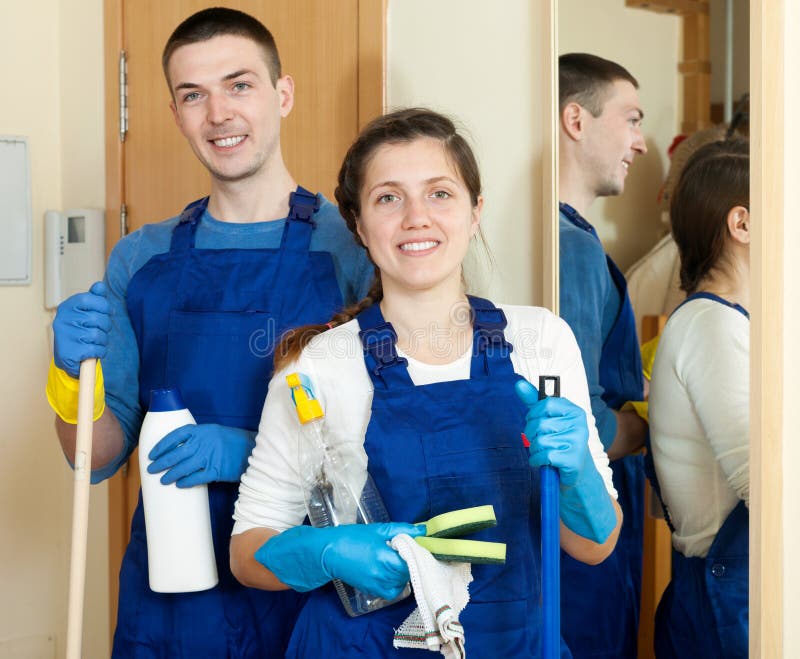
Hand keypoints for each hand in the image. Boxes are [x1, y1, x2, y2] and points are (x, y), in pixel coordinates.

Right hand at [53, 281, 110, 377]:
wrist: (67, 357)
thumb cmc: (79, 332)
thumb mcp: (85, 313)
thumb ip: (94, 299)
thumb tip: (100, 286)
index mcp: (67, 307)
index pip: (90, 299)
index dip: (104, 305)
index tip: (106, 312)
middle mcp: (62, 320)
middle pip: (98, 318)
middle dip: (105, 326)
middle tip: (100, 330)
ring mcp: (64, 337)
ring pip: (98, 335)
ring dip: (102, 341)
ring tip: (95, 342)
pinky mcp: (68, 353)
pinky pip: (96, 350)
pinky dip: (100, 352)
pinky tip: (93, 352)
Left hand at [147, 423, 255, 486]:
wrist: (253, 450)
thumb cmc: (234, 441)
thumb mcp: (216, 432)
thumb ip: (200, 437)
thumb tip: (181, 447)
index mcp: (203, 431)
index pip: (176, 436)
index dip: (162, 445)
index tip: (152, 453)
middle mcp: (204, 443)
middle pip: (176, 453)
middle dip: (161, 462)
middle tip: (151, 469)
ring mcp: (210, 457)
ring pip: (183, 467)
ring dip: (170, 474)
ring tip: (163, 480)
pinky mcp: (216, 470)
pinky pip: (196, 478)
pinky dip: (186, 482)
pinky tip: (180, 485)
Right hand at [255, 522, 424, 599]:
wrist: (329, 553)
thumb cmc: (352, 537)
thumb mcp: (378, 529)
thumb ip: (402, 530)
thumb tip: (423, 530)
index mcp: (384, 558)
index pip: (412, 559)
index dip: (416, 551)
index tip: (415, 544)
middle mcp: (382, 575)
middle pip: (408, 571)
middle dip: (410, 560)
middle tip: (402, 549)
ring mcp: (377, 585)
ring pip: (402, 582)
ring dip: (403, 571)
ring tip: (394, 559)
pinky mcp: (372, 591)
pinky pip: (392, 590)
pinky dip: (395, 582)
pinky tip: (389, 570)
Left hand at [515, 379, 615, 543]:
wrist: (576, 474)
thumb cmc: (559, 443)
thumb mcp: (547, 419)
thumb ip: (533, 402)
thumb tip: (517, 383)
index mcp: (574, 410)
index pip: (544, 404)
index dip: (533, 415)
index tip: (536, 424)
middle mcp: (579, 424)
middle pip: (539, 424)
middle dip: (532, 436)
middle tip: (541, 443)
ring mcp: (577, 442)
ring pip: (540, 441)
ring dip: (535, 450)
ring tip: (545, 453)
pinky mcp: (572, 459)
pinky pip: (543, 455)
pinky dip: (538, 461)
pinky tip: (546, 463)